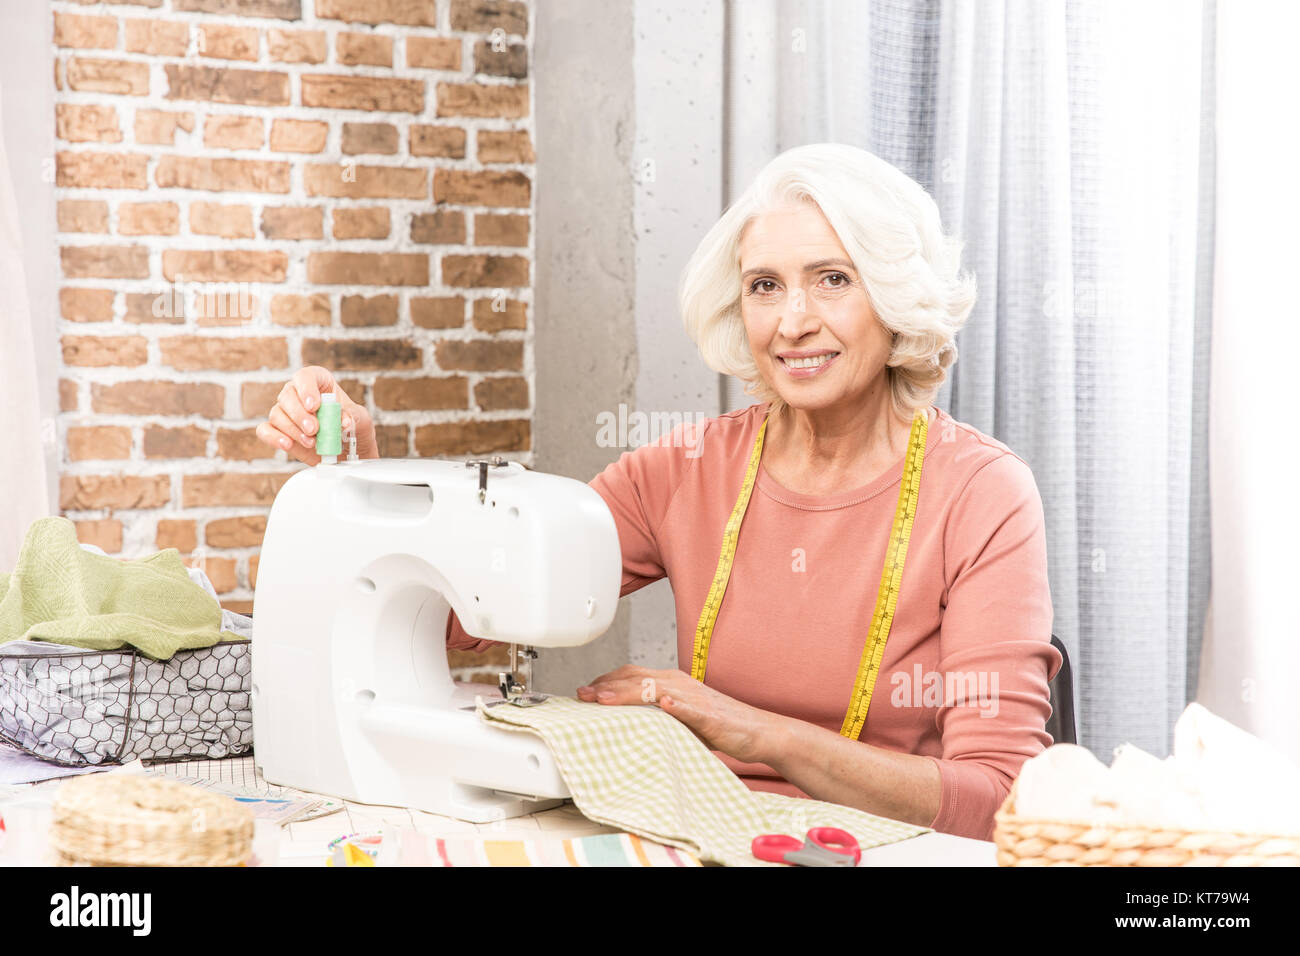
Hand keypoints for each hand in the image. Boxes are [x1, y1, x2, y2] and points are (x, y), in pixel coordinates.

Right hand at [255, 366, 377, 463]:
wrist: (349, 452)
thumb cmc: (353, 429)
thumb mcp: (362, 420)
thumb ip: (353, 417)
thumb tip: (343, 421)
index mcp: (319, 383)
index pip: (306, 376)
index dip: (307, 388)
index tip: (314, 405)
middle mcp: (298, 394)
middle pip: (287, 395)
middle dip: (300, 414)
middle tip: (314, 429)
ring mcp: (286, 413)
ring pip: (277, 414)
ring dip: (293, 429)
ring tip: (311, 442)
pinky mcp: (278, 431)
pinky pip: (265, 430)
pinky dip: (273, 437)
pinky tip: (287, 444)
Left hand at [576, 665, 776, 764]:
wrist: (757, 731)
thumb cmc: (719, 727)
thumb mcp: (679, 719)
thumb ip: (655, 716)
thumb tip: (624, 724)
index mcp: (672, 683)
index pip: (632, 675)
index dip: (606, 681)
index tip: (585, 692)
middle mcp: (680, 683)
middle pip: (637, 678)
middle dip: (607, 685)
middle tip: (582, 695)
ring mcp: (695, 697)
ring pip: (656, 689)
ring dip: (628, 693)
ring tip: (605, 699)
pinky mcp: (710, 715)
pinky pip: (690, 708)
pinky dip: (677, 706)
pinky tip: (665, 705)